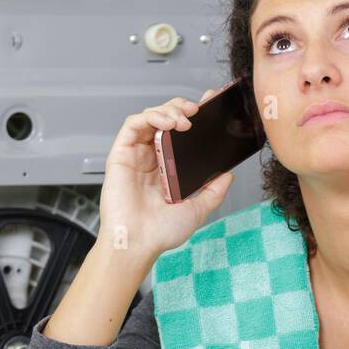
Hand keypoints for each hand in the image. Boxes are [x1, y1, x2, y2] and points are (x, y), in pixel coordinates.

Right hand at [96, 89, 235, 266]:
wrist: (138, 243)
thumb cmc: (160, 232)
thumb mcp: (197, 210)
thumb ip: (213, 191)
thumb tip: (228, 175)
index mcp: (168, 169)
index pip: (181, 135)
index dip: (194, 117)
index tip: (211, 105)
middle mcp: (152, 159)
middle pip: (166, 120)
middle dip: (182, 108)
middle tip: (198, 110)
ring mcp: (136, 155)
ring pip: (150, 118)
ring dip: (169, 110)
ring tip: (185, 119)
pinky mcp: (120, 154)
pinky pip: (133, 124)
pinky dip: (151, 116)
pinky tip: (167, 122)